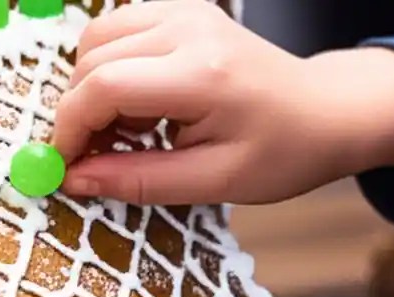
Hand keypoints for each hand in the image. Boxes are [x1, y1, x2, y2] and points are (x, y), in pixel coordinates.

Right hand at [53, 0, 393, 205]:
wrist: (327, 111)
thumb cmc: (281, 152)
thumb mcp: (212, 182)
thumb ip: (139, 180)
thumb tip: (74, 180)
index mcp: (202, 75)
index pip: (105, 87)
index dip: (71, 129)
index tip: (66, 166)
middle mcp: (190, 30)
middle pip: (92, 61)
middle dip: (79, 114)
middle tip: (98, 157)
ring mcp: (185, 11)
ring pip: (96, 40)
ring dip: (92, 89)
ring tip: (125, 129)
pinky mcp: (181, 9)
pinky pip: (116, 30)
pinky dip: (109, 68)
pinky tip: (137, 103)